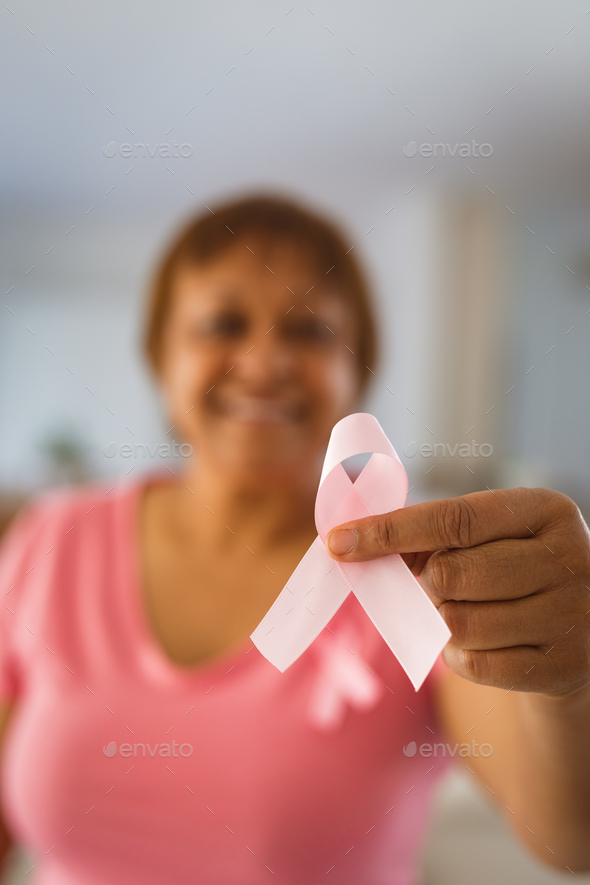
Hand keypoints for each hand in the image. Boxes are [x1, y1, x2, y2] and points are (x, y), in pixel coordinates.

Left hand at [326, 489, 589, 695]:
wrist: (583, 631)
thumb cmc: (515, 571)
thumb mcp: (490, 538)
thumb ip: (429, 535)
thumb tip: (349, 543)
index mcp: (548, 510)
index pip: (453, 518)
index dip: (389, 531)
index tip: (339, 541)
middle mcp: (571, 558)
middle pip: (452, 574)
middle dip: (429, 583)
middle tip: (442, 584)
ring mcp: (573, 616)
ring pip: (459, 624)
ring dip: (445, 622)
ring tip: (472, 612)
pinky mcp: (564, 668)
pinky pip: (475, 665)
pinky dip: (461, 656)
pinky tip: (487, 642)